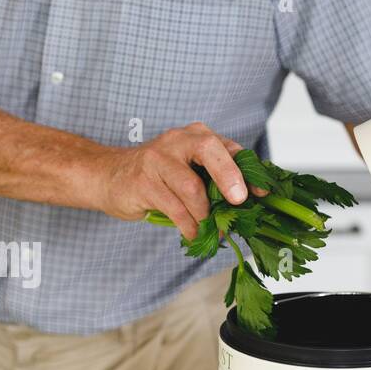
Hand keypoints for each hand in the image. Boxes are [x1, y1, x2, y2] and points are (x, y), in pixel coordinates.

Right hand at [96, 123, 260, 238]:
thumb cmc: (156, 174)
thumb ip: (213, 178)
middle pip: (209, 151)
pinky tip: (192, 234)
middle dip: (229, 178)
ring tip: (211, 229)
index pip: (229, 148)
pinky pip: (174, 208)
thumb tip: (247, 203)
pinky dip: (188, 225)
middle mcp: (177, 141)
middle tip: (239, 201)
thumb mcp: (187, 167)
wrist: (108, 175)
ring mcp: (157, 159)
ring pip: (192, 187)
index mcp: (195, 135)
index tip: (262, 193)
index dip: (248, 171)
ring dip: (205, 215)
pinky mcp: (143, 182)